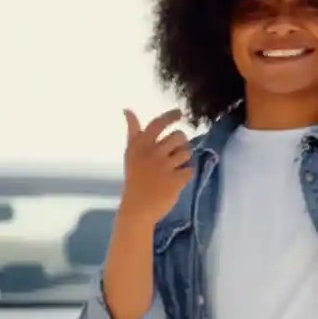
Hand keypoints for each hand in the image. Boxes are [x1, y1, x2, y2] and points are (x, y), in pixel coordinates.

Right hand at [120, 108, 193, 224]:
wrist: (137, 208)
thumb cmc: (134, 180)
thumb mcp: (130, 153)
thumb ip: (133, 131)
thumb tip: (127, 109)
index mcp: (141, 145)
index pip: (158, 124)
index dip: (170, 116)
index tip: (179, 113)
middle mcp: (153, 153)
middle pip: (178, 136)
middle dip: (180, 143)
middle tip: (175, 153)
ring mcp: (165, 167)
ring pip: (186, 152)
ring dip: (184, 158)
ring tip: (175, 167)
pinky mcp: (176, 180)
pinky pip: (190, 169)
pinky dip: (186, 174)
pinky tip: (178, 179)